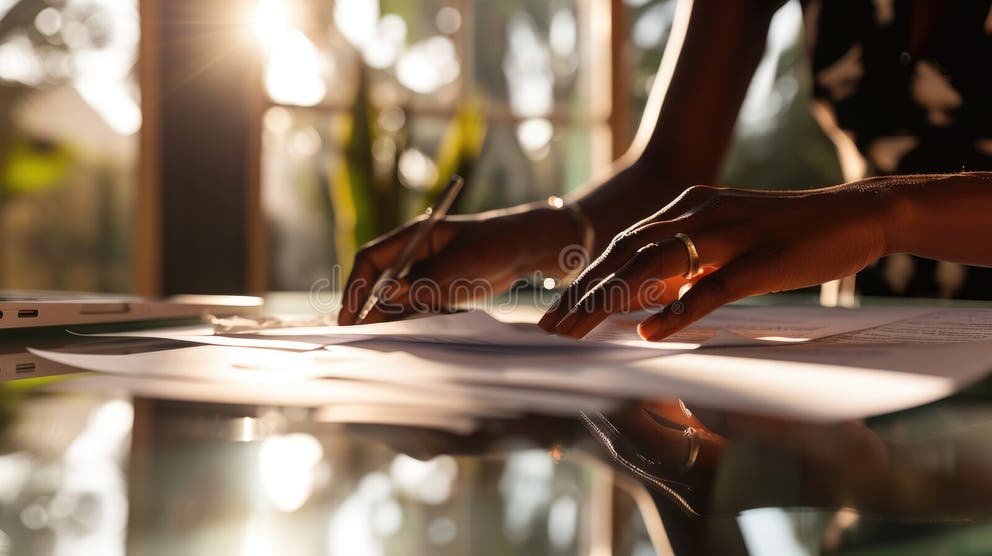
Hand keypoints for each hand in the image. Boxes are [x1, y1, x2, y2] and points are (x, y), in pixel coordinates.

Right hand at [339, 205, 578, 324]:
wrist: (527, 249)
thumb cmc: (495, 245)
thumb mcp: (460, 264)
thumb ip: (424, 281)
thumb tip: (388, 296)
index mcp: (414, 236)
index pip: (371, 259)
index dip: (356, 286)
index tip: (349, 312)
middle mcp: (414, 254)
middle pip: (378, 281)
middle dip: (364, 306)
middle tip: (353, 335)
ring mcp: (426, 273)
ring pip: (394, 298)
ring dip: (383, 318)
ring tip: (372, 342)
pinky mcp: (439, 289)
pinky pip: (414, 307)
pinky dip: (404, 321)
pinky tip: (397, 337)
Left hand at [539, 183, 892, 339]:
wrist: (857, 214)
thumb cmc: (789, 235)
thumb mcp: (726, 244)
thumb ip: (687, 265)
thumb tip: (647, 297)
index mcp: (687, 210)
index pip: (622, 247)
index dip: (585, 280)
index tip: (556, 311)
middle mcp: (697, 214)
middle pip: (625, 255)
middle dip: (582, 293)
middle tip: (549, 328)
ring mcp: (729, 235)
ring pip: (654, 267)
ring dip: (609, 301)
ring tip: (578, 331)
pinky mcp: (760, 260)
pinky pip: (711, 287)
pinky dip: (678, 310)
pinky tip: (649, 333)